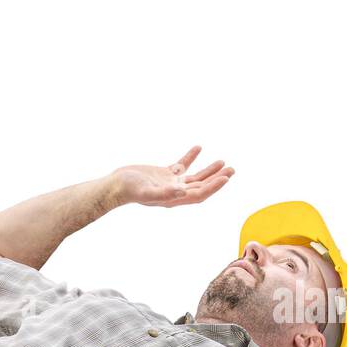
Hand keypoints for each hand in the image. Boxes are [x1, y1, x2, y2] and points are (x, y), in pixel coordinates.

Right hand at [112, 146, 233, 207]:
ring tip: (223, 162)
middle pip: (201, 186)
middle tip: (232, 170)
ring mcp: (169, 183)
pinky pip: (181, 165)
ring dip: (209, 170)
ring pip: (194, 177)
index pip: (199, 194)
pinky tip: (199, 147)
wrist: (114, 186)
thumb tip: (182, 190)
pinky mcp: (163, 174)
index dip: (213, 187)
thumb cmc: (128, 190)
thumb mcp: (147, 191)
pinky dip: (190, 157)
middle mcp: (174, 192)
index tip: (226, 177)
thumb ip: (165, 192)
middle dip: (217, 178)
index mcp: (173, 199)